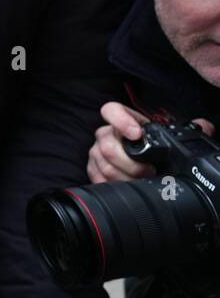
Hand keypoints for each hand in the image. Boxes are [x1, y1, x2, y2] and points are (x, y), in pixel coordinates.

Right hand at [88, 103, 216, 182]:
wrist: (136, 160)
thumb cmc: (152, 147)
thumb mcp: (167, 136)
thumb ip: (187, 129)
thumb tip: (205, 127)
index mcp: (123, 122)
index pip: (111, 111)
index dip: (121, 121)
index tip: (136, 133)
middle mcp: (106, 134)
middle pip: (108, 146)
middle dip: (131, 164)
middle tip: (150, 171)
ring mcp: (97, 152)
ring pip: (104, 166)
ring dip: (125, 177)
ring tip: (142, 182)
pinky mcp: (92, 168)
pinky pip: (97, 178)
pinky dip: (113, 185)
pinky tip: (127, 186)